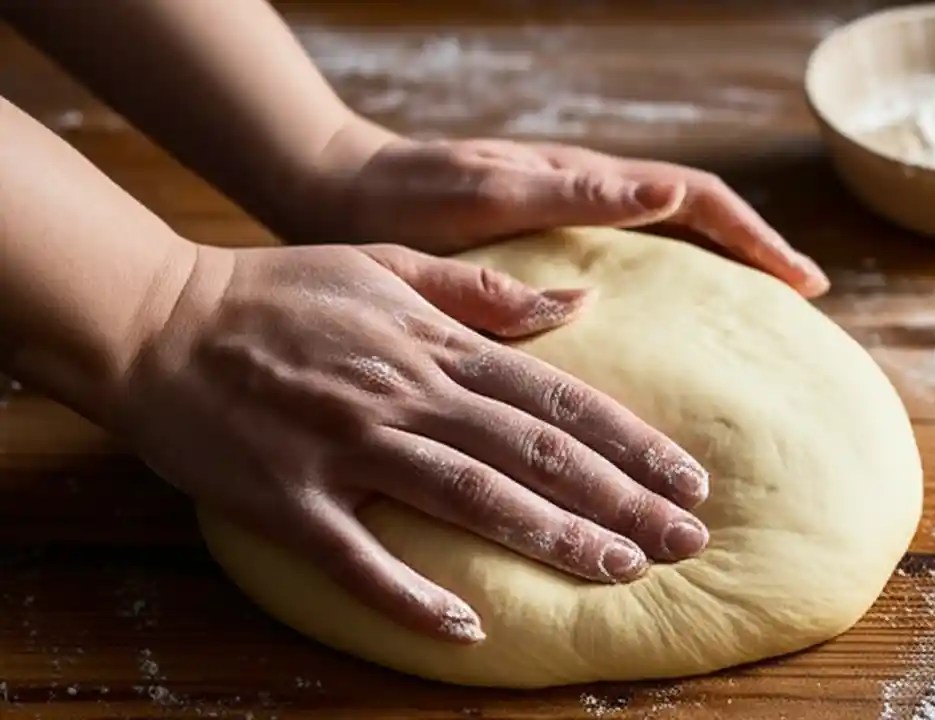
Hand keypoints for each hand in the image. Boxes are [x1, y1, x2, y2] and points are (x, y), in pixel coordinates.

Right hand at [118, 241, 710, 641]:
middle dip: (621, 498)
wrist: (155, 319)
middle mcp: (405, 394)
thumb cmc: (277, 292)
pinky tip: (466, 629)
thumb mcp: (385, 264)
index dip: (629, 440)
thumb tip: (575, 303)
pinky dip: (411, 595)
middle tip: (688, 540)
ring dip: (551, 538)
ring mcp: (347, 448)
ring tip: (622, 571)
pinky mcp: (288, 499)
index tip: (687, 478)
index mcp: (434, 343)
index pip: (556, 396)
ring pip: (470, 497)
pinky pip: (358, 557)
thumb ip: (480, 290)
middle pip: (534, 452)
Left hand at [304, 119, 829, 297]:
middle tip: (804, 302)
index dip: (754, 238)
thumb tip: (666, 194)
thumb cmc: (406, 195)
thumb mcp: (487, 191)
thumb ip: (570, 193)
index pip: (695, 199)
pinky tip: (671, 335)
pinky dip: (664, 293)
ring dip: (717, 275)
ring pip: (663, 248)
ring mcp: (565, 226)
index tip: (804, 281)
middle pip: (694, 222)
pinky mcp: (539, 256)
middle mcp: (585, 199)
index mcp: (584, 180)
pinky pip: (623, 271)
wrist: (340, 196)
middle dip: (753, 255)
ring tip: (758, 323)